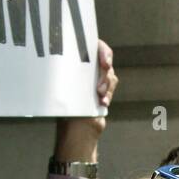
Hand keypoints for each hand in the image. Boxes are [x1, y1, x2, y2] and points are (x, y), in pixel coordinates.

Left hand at [53, 39, 117, 162]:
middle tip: (99, 87)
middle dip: (104, 74)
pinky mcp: (103, 91)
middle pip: (104, 60)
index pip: (92, 47)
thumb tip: (68, 63)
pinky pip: (111, 86)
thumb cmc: (66, 111)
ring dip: (106, 85)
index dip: (102, 51)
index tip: (104, 62)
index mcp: (75, 64)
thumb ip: (71, 77)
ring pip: (109, 75)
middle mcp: (86, 69)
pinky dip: (108, 93)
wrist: (77, 131)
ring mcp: (96, 80)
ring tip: (98, 97)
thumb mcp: (66, 92)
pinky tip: (103, 102)